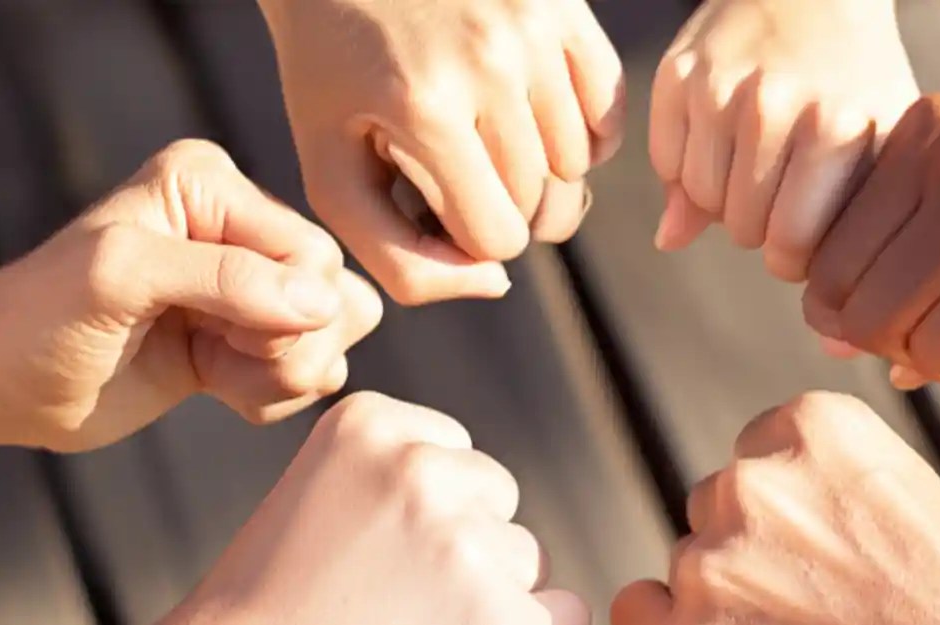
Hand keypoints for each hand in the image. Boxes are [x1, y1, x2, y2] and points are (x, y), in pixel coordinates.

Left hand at [0, 140, 381, 451]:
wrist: (4, 385)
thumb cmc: (39, 320)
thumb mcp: (120, 279)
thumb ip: (225, 280)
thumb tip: (323, 302)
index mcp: (213, 186)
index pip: (312, 252)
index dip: (284, 310)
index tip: (219, 337)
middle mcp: (242, 226)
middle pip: (336, 293)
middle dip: (286, 347)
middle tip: (218, 361)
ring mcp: (252, 285)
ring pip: (336, 332)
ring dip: (284, 373)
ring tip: (218, 377)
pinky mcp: (251, 335)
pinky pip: (317, 366)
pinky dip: (275, 394)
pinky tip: (218, 389)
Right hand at [137, 393, 589, 624]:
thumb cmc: (267, 614)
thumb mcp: (322, 497)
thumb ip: (401, 474)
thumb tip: (500, 505)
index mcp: (369, 421)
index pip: (455, 452)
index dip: (420, 515)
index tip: (361, 555)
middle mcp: (420, 468)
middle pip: (497, 498)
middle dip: (462, 549)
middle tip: (383, 604)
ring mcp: (464, 545)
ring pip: (525, 561)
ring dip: (485, 601)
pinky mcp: (501, 622)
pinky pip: (566, 619)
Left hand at [260, 0, 624, 303]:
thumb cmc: (332, 72)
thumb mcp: (330, 172)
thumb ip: (399, 257)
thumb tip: (495, 283)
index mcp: (424, 109)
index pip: (499, 239)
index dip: (469, 241)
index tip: (437, 210)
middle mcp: (489, 63)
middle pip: (543, 204)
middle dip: (504, 210)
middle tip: (460, 179)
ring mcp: (532, 28)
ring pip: (578, 164)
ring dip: (540, 174)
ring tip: (488, 147)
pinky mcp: (561, 6)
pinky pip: (609, 109)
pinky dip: (582, 133)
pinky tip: (534, 122)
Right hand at [650, 0, 917, 281]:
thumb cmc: (854, 77)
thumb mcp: (861, 147)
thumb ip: (811, 222)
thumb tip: (681, 247)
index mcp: (836, 130)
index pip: (790, 244)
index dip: (793, 256)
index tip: (802, 238)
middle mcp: (772, 107)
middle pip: (741, 227)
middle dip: (759, 226)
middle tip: (780, 194)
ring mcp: (719, 88)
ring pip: (699, 197)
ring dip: (723, 197)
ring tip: (754, 165)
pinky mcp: (677, 72)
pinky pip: (665, 161)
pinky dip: (686, 166)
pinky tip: (722, 142)